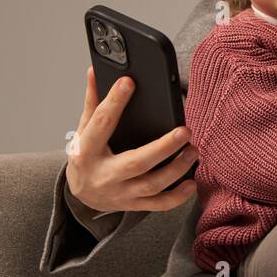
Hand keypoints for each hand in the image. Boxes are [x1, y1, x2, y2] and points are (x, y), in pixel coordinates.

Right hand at [66, 65, 198, 213]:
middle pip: (136, 163)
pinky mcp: (134, 205)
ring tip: (193, 150)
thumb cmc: (87, 156)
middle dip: (163, 148)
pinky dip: (178, 197)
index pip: (101, 124)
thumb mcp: (84, 129)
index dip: (114, 102)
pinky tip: (192, 182)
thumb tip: (95, 70)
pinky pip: (159, 205)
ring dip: (177, 168)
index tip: (129, 82)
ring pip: (152, 185)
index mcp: (87, 151)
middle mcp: (104, 175)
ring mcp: (120, 193)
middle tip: (185, 131)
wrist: (82, 194)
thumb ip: (93, 102)